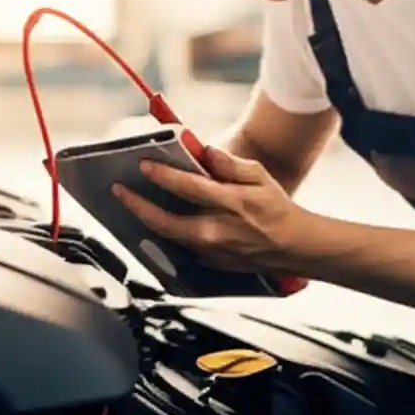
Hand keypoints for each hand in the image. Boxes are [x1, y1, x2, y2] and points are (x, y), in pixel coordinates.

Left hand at [111, 146, 312, 273]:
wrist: (295, 247)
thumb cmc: (278, 210)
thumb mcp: (260, 176)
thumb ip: (230, 163)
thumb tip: (206, 152)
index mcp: (231, 204)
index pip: (189, 188)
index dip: (163, 176)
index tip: (143, 166)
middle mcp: (218, 231)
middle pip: (166, 222)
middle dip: (137, 205)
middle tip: (119, 191)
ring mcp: (212, 251)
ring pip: (168, 236)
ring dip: (146, 219)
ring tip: (130, 203)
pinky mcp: (211, 262)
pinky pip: (179, 246)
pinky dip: (164, 232)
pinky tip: (154, 219)